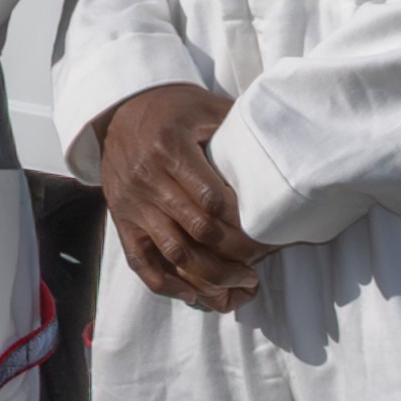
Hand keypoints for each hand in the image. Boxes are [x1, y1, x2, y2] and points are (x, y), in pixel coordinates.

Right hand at [95, 85, 264, 312]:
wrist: (118, 112)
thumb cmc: (172, 109)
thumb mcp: (206, 106)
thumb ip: (238, 126)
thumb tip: (281, 143)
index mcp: (170, 149)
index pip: (211, 198)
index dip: (241, 220)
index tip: (266, 231)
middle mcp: (148, 179)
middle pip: (196, 231)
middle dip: (233, 255)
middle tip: (258, 267)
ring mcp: (132, 204)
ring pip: (173, 252)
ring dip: (209, 277)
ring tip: (238, 285)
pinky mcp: (122, 221)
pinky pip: (140, 262)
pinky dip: (166, 284)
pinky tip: (193, 294)